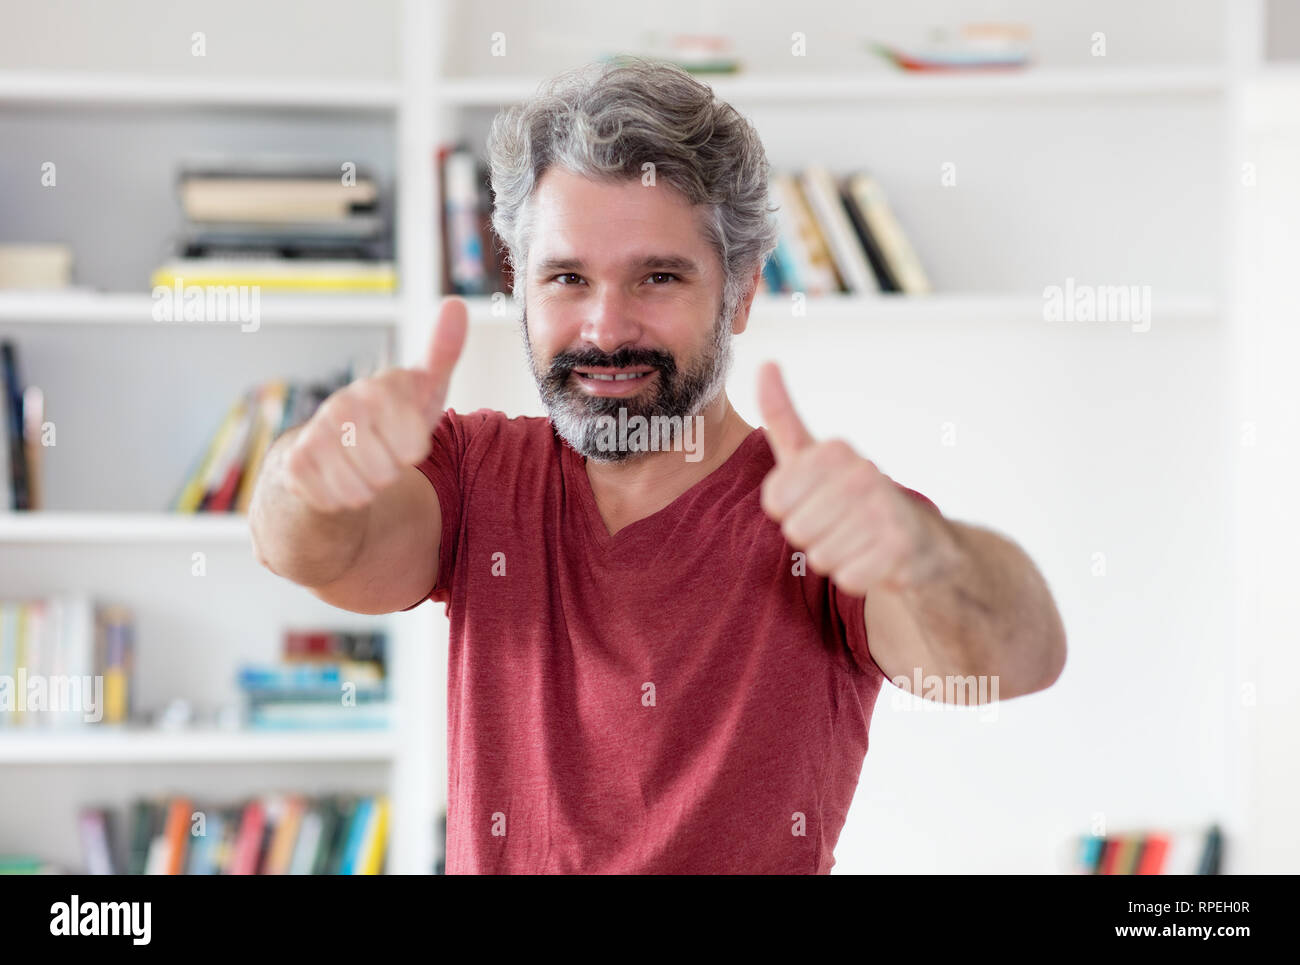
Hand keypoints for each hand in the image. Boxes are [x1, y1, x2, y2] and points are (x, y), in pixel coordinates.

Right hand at [282, 296, 468, 513]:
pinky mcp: (295, 464)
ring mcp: (315, 433)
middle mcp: (344, 406)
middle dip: (390, 471)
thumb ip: (444, 350)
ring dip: (367, 487)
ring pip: (360, 491)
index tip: (407, 436)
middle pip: (388, 472)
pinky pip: (335, 502)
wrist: (336, 446)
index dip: (413, 450)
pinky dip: (342, 499)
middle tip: (382, 452)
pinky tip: (338, 476)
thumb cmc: (391, 417)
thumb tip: (456, 305)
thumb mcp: (424, 387)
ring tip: (362, 465)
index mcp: (380, 388)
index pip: (413, 446)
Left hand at [757, 361, 938, 594]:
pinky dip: (857, 578)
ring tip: (860, 541)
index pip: (774, 501)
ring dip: (835, 559)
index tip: (816, 501)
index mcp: (835, 450)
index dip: (789, 512)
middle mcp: (863, 472)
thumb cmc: (854, 497)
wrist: (924, 542)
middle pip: (795, 531)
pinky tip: (877, 561)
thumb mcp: (814, 455)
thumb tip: (765, 363)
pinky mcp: (903, 547)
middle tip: (841, 526)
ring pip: (820, 557)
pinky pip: (847, 579)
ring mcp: (887, 508)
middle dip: (812, 538)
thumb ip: (783, 416)